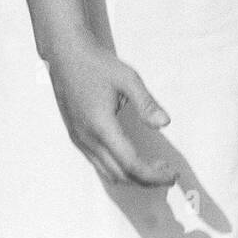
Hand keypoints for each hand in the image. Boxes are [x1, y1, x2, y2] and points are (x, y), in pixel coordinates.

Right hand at [45, 35, 176, 187]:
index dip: (153, 174)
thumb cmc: (98, 65)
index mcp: (101, 127)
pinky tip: (133, 160)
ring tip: (156, 169)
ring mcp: (80, 140)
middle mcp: (88, 139)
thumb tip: (165, 124)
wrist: (66, 57)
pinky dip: (119, 169)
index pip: (130, 163)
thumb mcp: (128, 79)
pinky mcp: (77, 137)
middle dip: (146, 180)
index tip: (172, 175)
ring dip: (133, 177)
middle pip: (120, 174)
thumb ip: (146, 104)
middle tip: (169, 174)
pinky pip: (99, 164)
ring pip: (107, 172)